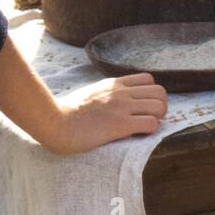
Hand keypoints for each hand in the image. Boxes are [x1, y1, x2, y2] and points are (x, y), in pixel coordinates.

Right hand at [48, 73, 167, 153]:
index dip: (151, 95)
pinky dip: (150, 130)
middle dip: (160, 106)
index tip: (144, 107)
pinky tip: (138, 134)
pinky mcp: (120, 125)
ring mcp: (122, 108)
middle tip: (149, 119)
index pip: (148, 80)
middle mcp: (121, 93)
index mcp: (114, 84)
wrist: (54, 122)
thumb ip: (107, 95)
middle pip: (160, 92)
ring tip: (145, 127)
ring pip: (160, 106)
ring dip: (158, 118)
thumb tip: (117, 105)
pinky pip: (151, 123)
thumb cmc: (68, 112)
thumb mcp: (91, 94)